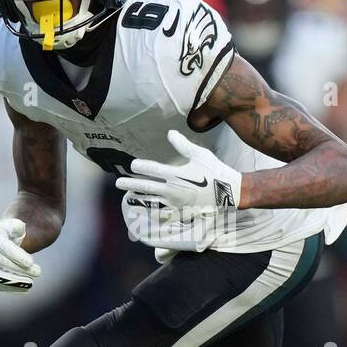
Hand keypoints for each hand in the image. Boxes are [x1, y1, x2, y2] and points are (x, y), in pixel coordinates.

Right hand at [0, 217, 40, 291]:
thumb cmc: (9, 233)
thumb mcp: (14, 226)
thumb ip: (17, 226)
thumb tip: (19, 227)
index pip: (4, 247)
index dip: (17, 255)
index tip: (31, 262)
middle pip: (2, 262)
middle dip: (21, 269)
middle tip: (38, 272)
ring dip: (16, 281)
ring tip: (31, 282)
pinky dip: (11, 288)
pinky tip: (25, 288)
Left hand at [114, 130, 242, 217]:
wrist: (228, 192)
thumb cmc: (214, 171)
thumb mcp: (199, 154)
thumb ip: (182, 145)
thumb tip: (169, 133)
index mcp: (175, 174)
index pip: (151, 170)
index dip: (139, 167)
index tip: (132, 165)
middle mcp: (172, 189)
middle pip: (145, 187)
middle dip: (130, 184)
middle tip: (118, 184)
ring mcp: (175, 203)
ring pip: (150, 202)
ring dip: (138, 199)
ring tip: (128, 198)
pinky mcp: (181, 212)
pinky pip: (163, 214)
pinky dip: (152, 213)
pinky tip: (146, 211)